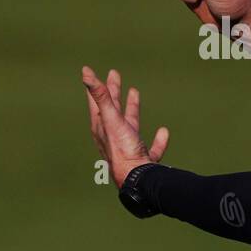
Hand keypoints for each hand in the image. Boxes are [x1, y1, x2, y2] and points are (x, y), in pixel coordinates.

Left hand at [82, 66, 169, 186]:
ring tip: (135, 93)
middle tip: (115, 74)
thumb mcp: (110, 118)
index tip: (92, 72)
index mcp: (102, 127)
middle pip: (112, 109)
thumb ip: (100, 95)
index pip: (97, 102)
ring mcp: (128, 148)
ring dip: (131, 109)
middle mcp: (113, 137)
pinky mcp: (143, 160)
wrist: (137, 179)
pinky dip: (158, 139)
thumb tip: (85, 72)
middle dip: (113, 92)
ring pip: (129, 124)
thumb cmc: (122, 148)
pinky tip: (164, 132)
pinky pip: (151, 147)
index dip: (96, 86)